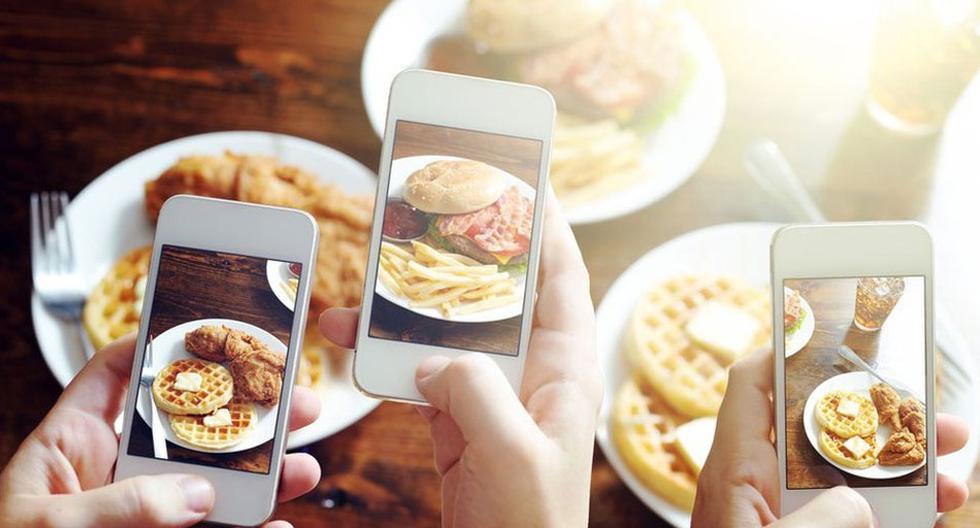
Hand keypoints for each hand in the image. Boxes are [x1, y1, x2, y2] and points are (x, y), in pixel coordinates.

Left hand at [0, 335, 320, 527]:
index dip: (155, 346)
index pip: (114, 375)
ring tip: (301, 468)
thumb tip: (195, 494)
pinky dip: (253, 527)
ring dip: (263, 473)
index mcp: (73, 444)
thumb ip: (118, 504)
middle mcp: (116, 472)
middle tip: (292, 401)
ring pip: (214, 482)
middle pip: (191, 426)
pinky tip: (277, 524)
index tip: (205, 332)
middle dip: (245, 411)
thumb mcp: (50, 524)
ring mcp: (145, 511)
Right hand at [320, 192, 600, 526]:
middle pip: (497, 292)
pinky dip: (384, 353)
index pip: (561, 277)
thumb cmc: (531, 523)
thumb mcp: (513, 453)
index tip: (526, 175)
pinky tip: (350, 337)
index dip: (547, 224)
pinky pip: (419, 369)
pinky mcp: (456, 417)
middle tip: (428, 208)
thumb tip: (435, 359)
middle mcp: (531, 371)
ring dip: (407, 304)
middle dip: (462, 251)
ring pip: (449, 328)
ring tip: (365, 276)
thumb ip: (476, 394)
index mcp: (564, 369)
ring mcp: (491, 393)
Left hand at [692, 348, 969, 526]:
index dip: (789, 347)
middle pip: (816, 424)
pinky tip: (938, 503)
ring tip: (952, 454)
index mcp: (736, 471)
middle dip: (876, 410)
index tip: (839, 327)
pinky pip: (853, 511)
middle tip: (930, 404)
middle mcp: (759, 485)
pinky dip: (895, 507)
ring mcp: (785, 516)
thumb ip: (821, 521)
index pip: (752, 384)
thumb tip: (858, 502)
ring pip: (846, 469)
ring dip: (900, 461)